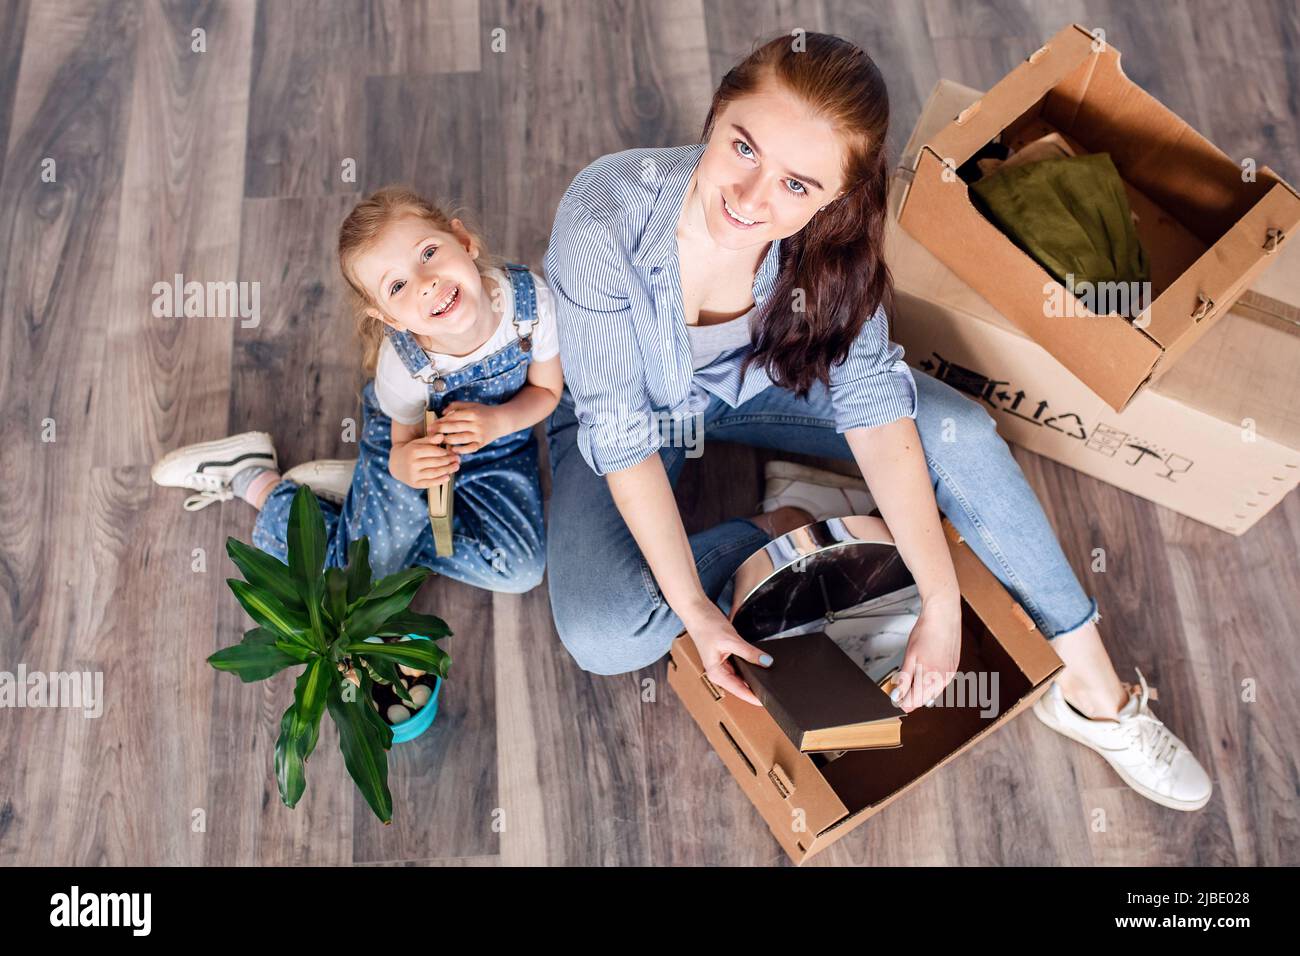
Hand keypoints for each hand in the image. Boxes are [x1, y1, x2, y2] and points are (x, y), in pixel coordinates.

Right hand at [388, 432, 459, 488]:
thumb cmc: (411, 451)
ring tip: (456, 467)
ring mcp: (413, 475)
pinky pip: (429, 483)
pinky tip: (448, 477)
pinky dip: (440, 481)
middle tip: (458, 460)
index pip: (433, 451)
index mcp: (413, 451)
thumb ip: (430, 439)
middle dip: (449, 461)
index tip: (453, 452)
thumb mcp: (418, 443)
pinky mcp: (414, 484)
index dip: (445, 452)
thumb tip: (442, 436)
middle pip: (435, 462)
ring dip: (447, 470)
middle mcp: (412, 464)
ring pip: (434, 473)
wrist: (396, 464)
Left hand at [435, 401, 508, 453]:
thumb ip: (456, 406)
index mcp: (472, 413)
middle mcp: (476, 424)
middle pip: (455, 427)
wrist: (501, 421)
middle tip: (430, 434)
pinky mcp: (482, 443)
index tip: (432, 425)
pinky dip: (460, 450)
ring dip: (448, 440)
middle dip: (441, 430)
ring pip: (460, 439)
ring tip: (439, 441)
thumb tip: (442, 412)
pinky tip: (452, 449)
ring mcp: (479, 434)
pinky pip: (469, 448)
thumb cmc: (483, 412)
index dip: (441, 421)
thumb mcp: (471, 405)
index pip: (453, 417)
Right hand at [684, 604, 769, 706]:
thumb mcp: (731, 640)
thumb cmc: (706, 625)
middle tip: (773, 692)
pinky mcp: (724, 657)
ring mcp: (721, 665)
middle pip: (740, 686)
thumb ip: (749, 652)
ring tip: (769, 680)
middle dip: (755, 689)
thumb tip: (766, 662)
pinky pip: (740, 666)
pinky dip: (749, 666)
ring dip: (752, 677)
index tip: (768, 702)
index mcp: (716, 673)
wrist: (696, 610)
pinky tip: (759, 665)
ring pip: (741, 677)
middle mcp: (718, 672)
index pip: (739, 690)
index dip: (754, 697)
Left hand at [891, 598, 960, 712]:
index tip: (894, 699)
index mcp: (932, 678)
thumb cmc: (926, 631)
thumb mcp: (910, 656)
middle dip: (911, 697)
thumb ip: (904, 679)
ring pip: (933, 693)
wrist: (943, 615)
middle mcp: (944, 679)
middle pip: (924, 700)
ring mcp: (950, 674)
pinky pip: (940, 684)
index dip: (902, 702)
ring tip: (911, 678)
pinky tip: (924, 673)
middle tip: (899, 689)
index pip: (914, 702)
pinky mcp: (953, 668)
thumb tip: (897, 696)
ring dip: (920, 690)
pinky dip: (930, 683)